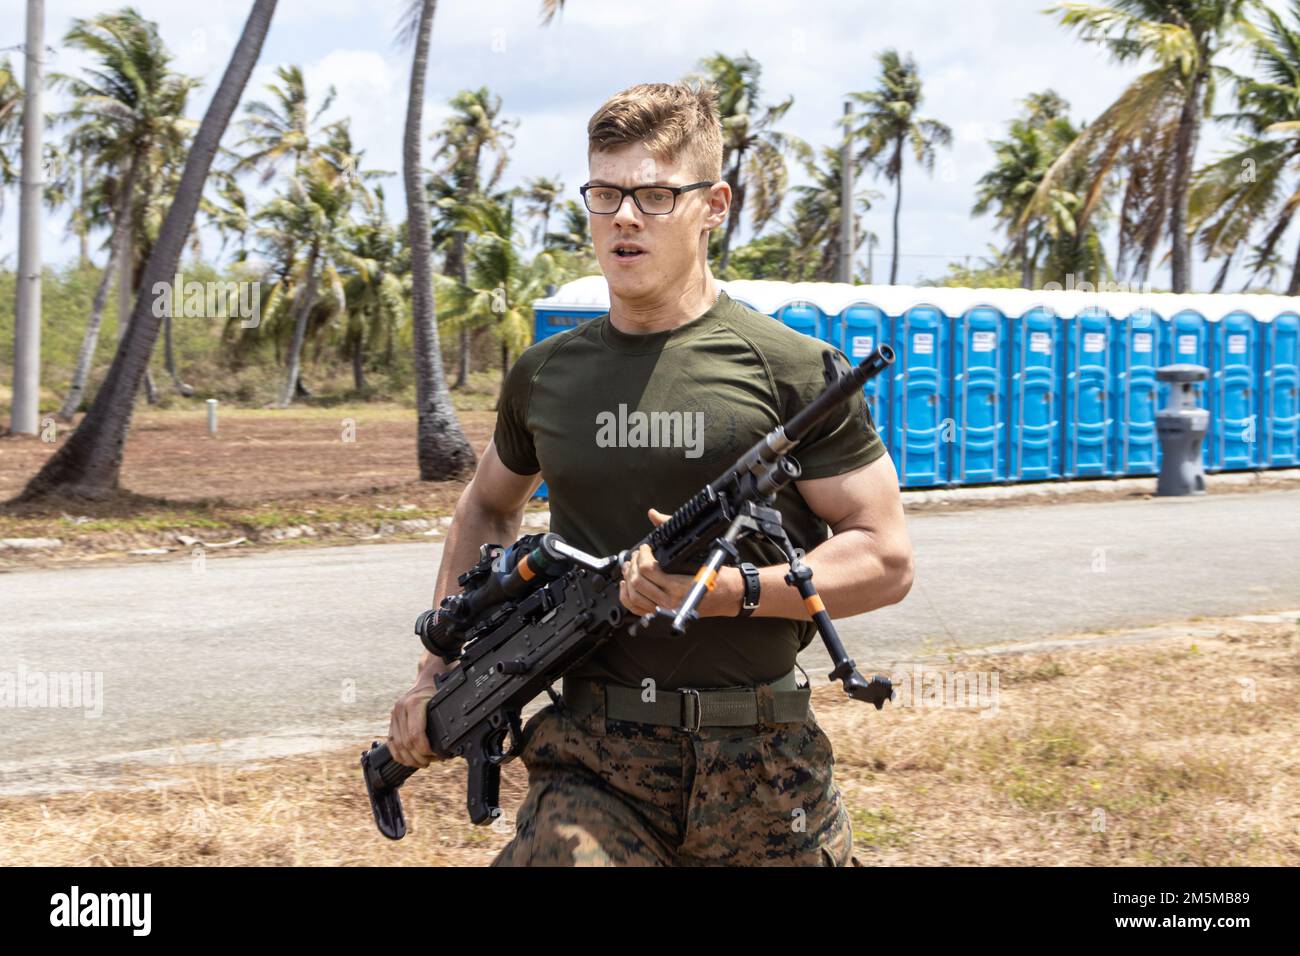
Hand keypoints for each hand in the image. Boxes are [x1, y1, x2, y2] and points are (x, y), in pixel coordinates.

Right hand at [387, 656, 454, 767]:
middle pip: (406, 743)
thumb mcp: (444, 700)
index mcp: (413, 704)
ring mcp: (394, 715)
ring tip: (423, 763)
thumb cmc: (438, 688)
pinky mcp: (392, 720)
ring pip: (397, 745)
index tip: (436, 756)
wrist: (427, 677)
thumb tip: (454, 740)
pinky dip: (398, 755)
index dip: (425, 751)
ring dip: (410, 759)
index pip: (415, 736)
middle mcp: (400, 709)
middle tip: (433, 761)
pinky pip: (391, 742)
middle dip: (420, 757)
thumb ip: (447, 717)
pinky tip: (409, 760)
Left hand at [619, 508, 740, 617]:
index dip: (642, 555)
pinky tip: (627, 584)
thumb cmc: (719, 576)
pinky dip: (627, 596)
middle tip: (637, 554)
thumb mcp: (700, 551)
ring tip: (630, 566)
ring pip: (634, 596)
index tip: (646, 548)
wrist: (730, 595)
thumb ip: (672, 530)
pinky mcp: (662, 613)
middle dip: (633, 564)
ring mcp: (665, 609)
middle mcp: (670, 600)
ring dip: (628, 578)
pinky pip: (637, 608)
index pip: (648, 569)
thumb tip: (654, 515)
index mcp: (678, 586)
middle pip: (637, 582)